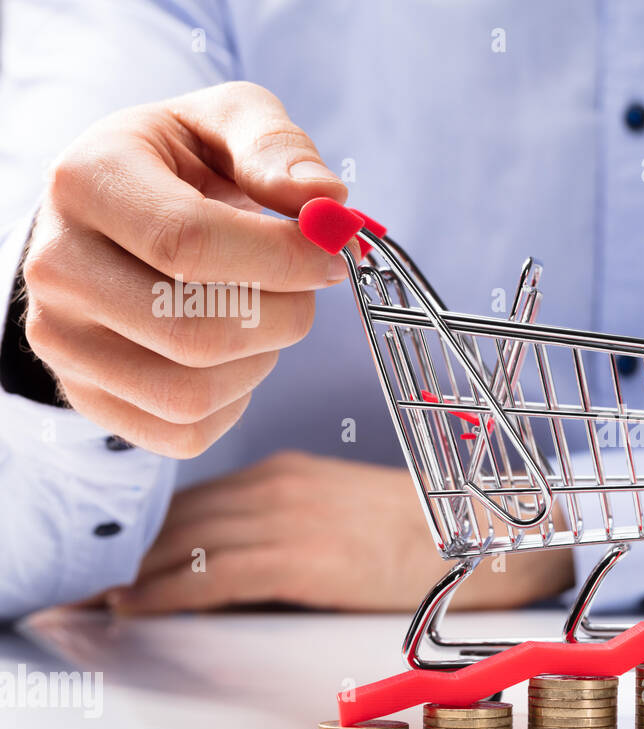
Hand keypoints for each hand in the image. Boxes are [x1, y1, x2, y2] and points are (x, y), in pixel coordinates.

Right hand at [21, 81, 353, 457]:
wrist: (113, 217)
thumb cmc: (180, 167)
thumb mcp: (224, 125)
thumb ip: (277, 148)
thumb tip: (328, 203)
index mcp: (87, 182)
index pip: (187, 244)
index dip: (282, 259)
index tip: (331, 254)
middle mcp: (57, 267)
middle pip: (194, 331)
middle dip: (283, 315)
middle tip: (306, 288)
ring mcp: (63, 341)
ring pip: (191, 393)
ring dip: (261, 361)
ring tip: (264, 314)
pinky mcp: (86, 396)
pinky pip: (183, 432)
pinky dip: (234, 402)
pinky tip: (235, 354)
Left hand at [110, 451, 575, 613]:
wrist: (475, 535)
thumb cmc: (418, 531)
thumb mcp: (341, 509)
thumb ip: (283, 522)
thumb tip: (228, 562)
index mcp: (287, 470)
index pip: (196, 496)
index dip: (146, 526)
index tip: (113, 549)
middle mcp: (278, 485)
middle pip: (179, 517)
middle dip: (127, 548)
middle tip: (82, 574)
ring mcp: (288, 518)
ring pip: (184, 543)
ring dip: (133, 573)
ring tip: (93, 596)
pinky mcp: (300, 556)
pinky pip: (211, 576)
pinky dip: (164, 593)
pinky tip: (134, 607)